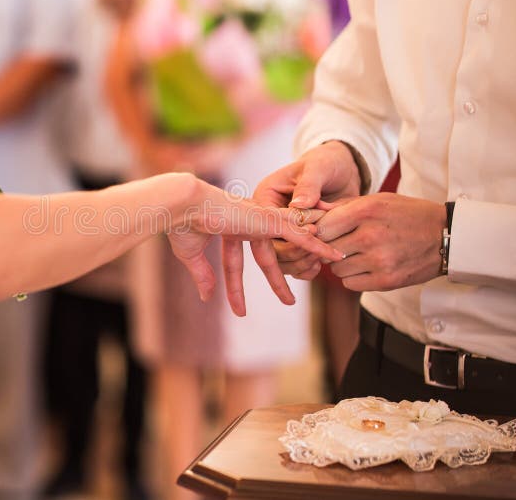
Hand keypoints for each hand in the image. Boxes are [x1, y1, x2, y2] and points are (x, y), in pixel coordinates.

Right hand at [166, 177, 344, 316]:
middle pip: (269, 257)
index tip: (239, 310)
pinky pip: (301, 235)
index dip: (236, 287)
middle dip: (278, 280)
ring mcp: (261, 220)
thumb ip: (202, 275)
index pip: (236, 263)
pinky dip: (317, 244)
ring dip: (307, 259)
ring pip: (290, 244)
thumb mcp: (192, 256)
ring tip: (326, 272)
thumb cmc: (182, 225)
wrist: (184, 204)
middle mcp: (249, 222)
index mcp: (231, 229)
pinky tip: (333, 254)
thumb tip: (206, 298)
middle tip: (288, 302)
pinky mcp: (270, 220)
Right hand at [253, 140, 361, 278]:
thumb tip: (299, 205)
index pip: (265, 223)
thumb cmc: (326, 163)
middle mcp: (267, 217)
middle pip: (269, 247)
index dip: (289, 232)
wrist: (342, 170)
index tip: (315, 230)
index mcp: (266, 196)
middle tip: (318, 255)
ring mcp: (278, 232)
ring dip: (300, 263)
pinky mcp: (292, 241)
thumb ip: (309, 184)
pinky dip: (304, 269)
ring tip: (321, 260)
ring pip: (279, 260)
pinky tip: (319, 265)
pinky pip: (291, 264)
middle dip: (295, 254)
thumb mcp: (318, 168)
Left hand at [317, 193, 446, 290]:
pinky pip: (350, 283)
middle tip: (338, 243)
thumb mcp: (377, 200)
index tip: (322, 232)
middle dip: (328, 246)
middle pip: (326, 248)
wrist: (445, 236)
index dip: (318, 230)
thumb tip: (310, 214)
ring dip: (341, 263)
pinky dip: (353, 277)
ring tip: (357, 253)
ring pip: (336, 268)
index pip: (322, 226)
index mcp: (366, 211)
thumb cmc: (406, 214)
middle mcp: (370, 236)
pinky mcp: (386, 280)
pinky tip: (365, 266)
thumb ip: (343, 207)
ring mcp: (378, 260)